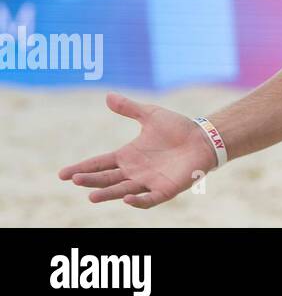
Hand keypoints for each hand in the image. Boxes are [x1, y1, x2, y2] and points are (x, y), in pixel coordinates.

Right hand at [59, 93, 217, 208]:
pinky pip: (149, 199)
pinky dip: (138, 201)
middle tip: (75, 179)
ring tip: (91, 196)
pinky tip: (127, 199)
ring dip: (108, 194)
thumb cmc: (178, 128)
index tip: (63, 174)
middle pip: (107, 178)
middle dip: (91, 180)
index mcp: (128, 156)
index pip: (100, 163)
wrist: (204, 138)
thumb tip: (108, 95)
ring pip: (123, 190)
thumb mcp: (150, 115)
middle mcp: (134, 171)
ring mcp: (148, 181)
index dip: (82, 168)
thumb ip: (129, 108)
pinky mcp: (165, 189)